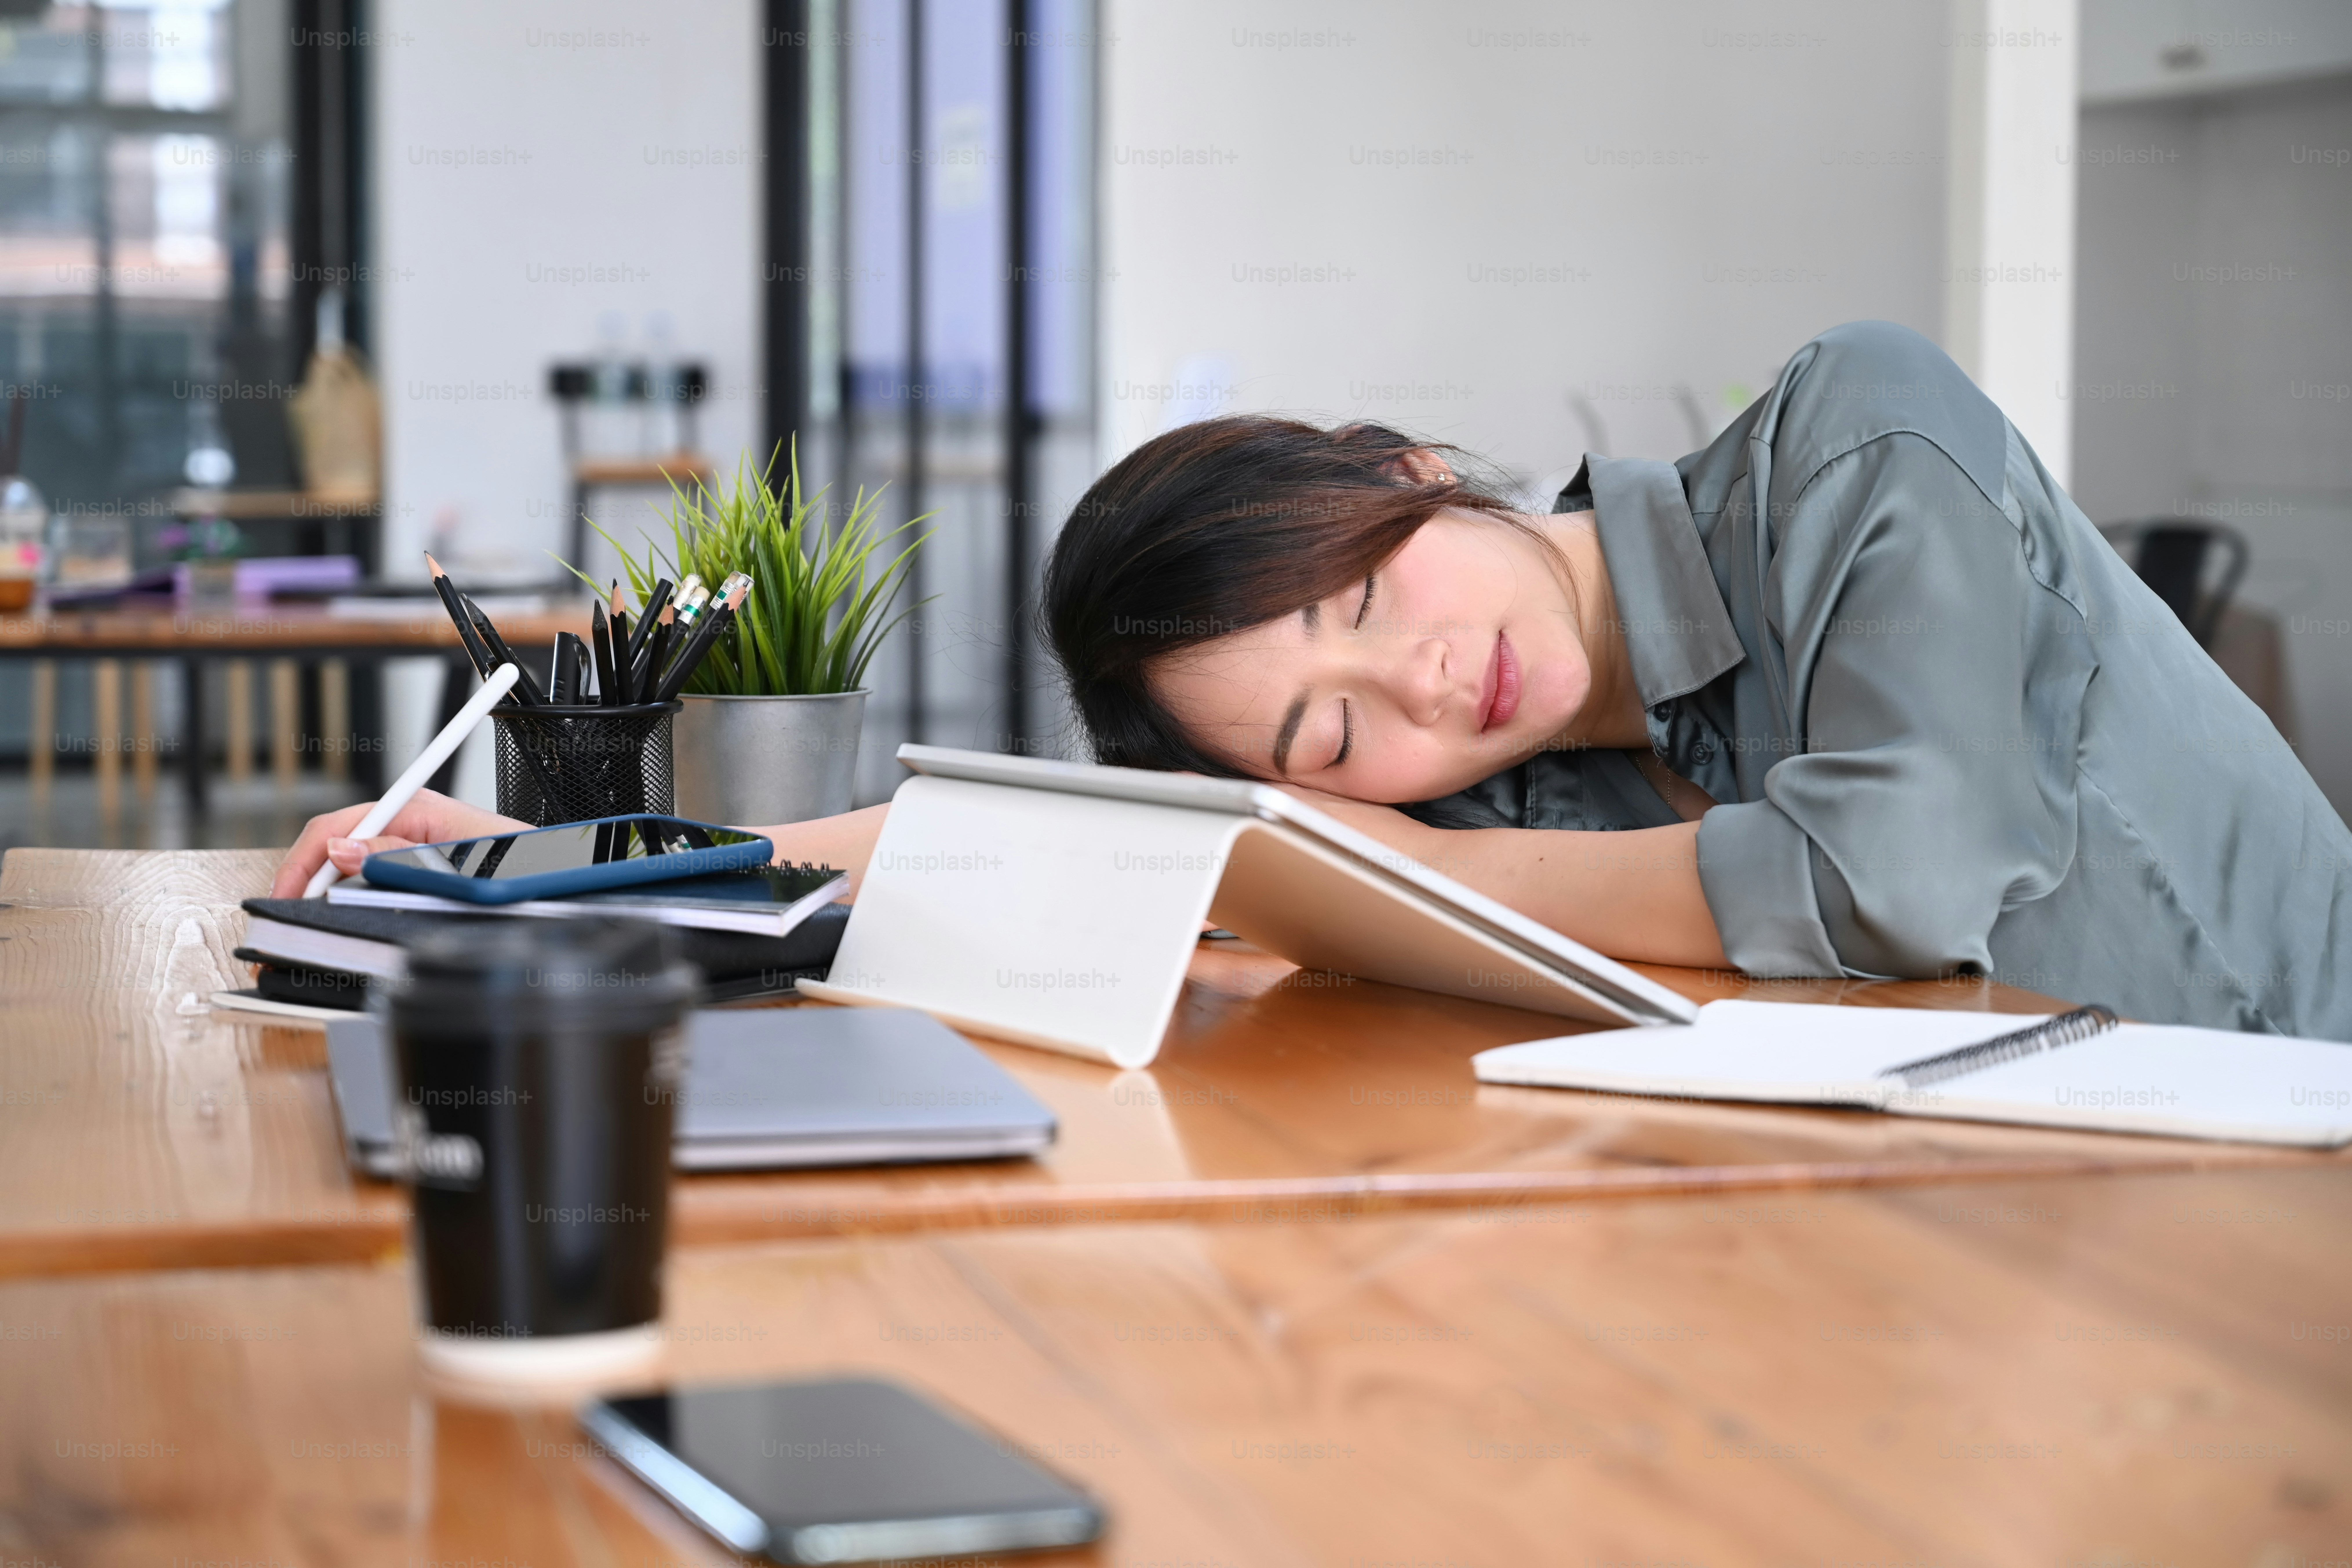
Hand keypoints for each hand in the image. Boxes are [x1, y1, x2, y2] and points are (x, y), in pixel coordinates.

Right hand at [271, 788, 528, 897]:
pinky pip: (372, 874)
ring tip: (305, 920)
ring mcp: (412, 842)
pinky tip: (340, 912)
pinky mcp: (420, 862)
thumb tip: (344, 852)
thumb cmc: (519, 856)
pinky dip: (350, 893)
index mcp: (415, 808)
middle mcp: (409, 821)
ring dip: (325, 889)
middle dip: (306, 879)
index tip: (285, 896)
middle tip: (286, 918)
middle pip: (336, 844)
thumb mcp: (458, 857)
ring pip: (350, 862)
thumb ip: (400, 854)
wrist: (556, 867)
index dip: (303, 862)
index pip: (337, 827)